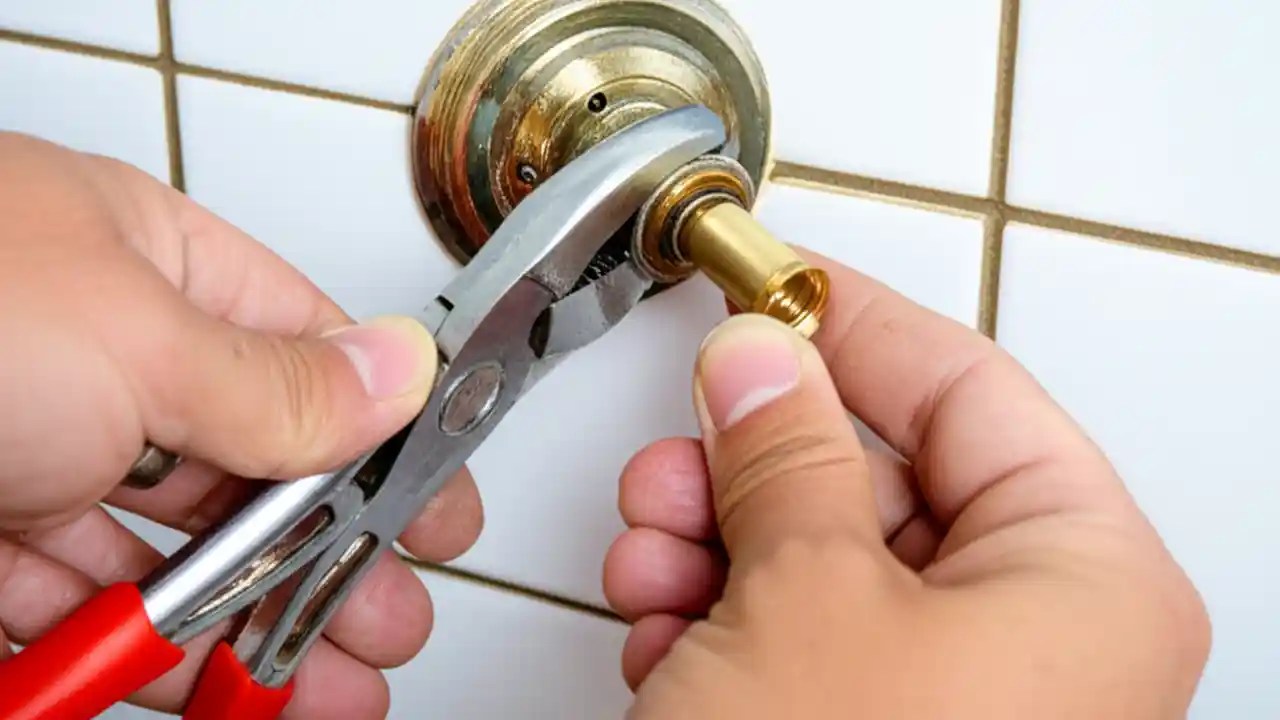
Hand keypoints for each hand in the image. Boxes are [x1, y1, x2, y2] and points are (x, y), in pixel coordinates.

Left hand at [0, 134, 481, 718]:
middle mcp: (85, 357)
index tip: (437, 503)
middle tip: (388, 621)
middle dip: (329, 557)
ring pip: (166, 560)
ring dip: (248, 633)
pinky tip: (205, 702)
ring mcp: (24, 456)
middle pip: (244, 470)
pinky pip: (74, 620)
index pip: (302, 348)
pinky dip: (137, 670)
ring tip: (319, 692)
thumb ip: (280, 382)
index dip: (384, 432)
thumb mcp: (133, 339)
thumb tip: (399, 372)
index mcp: (139, 265)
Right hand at [605, 252, 1210, 717]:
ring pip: (824, 558)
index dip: (861, 325)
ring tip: (654, 551)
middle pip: (888, 478)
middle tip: (689, 437)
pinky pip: (795, 638)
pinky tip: (667, 632)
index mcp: (1083, 582)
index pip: (973, 390)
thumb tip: (763, 362)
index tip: (781, 281)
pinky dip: (720, 618)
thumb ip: (787, 453)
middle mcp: (1034, 643)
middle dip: (762, 456)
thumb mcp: (805, 597)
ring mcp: (949, 702)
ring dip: (720, 539)